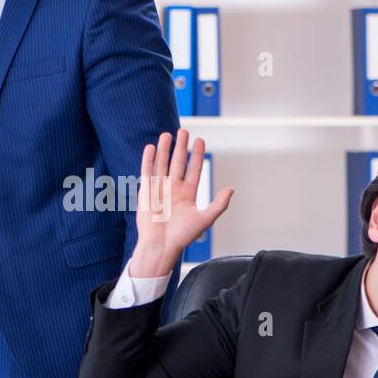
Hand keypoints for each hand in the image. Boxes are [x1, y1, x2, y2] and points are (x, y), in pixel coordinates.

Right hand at [129, 128, 233, 277]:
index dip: (197, 154)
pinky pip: (147, 172)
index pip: (194, 169)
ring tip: (167, 134)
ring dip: (164, 149)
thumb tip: (231, 189)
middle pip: (178, 162)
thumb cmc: (183, 236)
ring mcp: (159, 189)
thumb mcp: (205, 219)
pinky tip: (150, 147)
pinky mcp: (146, 192)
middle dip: (181, 147)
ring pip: (162, 164)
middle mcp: (174, 188)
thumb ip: (219, 204)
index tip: (200, 140)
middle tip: (183, 131)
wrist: (161, 246)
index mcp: (188, 193)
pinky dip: (148, 160)